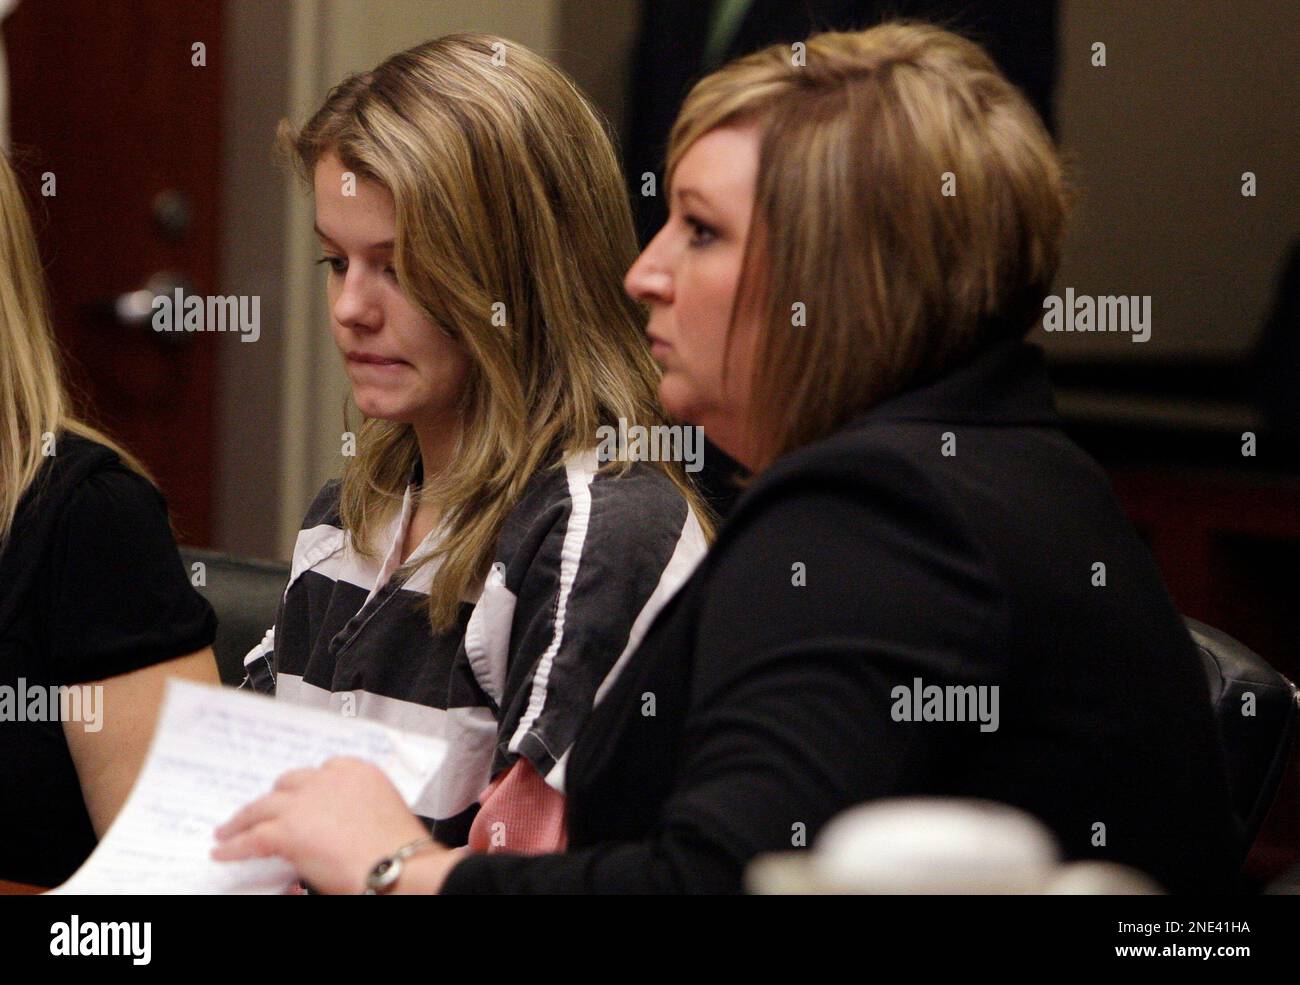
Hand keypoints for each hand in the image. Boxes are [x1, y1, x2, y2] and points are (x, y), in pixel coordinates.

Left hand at [211, 757, 453, 893]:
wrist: (399, 867)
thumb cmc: (399, 852)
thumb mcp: (378, 817)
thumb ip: (353, 814)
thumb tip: (332, 835)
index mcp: (358, 772)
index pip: (324, 771)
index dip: (305, 788)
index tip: (297, 798)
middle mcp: (329, 779)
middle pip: (287, 784)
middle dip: (274, 800)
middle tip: (261, 813)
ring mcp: (305, 802)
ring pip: (262, 807)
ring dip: (244, 819)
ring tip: (230, 830)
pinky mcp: (287, 830)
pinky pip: (252, 837)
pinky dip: (234, 845)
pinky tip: (224, 851)